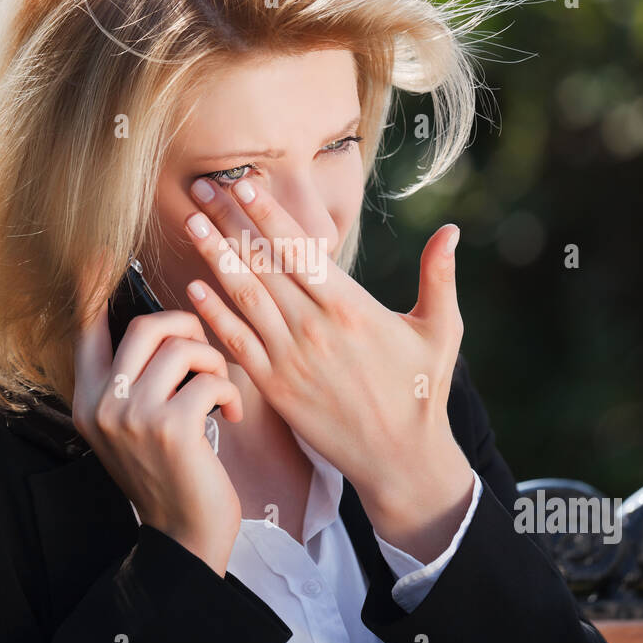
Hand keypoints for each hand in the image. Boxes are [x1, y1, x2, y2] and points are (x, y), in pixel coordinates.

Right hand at [71, 263, 244, 576]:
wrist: (185, 536)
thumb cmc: (172, 472)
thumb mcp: (137, 426)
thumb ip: (135, 380)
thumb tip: (159, 326)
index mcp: (89, 398)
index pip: (86, 328)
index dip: (95, 287)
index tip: (101, 251)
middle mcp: (102, 403)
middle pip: (147, 326)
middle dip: (189, 328)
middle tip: (207, 354)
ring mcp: (133, 415)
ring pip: (184, 348)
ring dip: (215, 364)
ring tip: (221, 391)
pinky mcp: (171, 428)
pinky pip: (212, 378)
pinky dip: (231, 392)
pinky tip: (232, 416)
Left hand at [181, 178, 474, 546]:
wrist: (400, 458)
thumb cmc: (422, 391)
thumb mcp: (441, 331)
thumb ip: (439, 278)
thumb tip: (451, 230)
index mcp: (352, 307)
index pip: (302, 250)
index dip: (270, 215)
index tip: (245, 184)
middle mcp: (315, 328)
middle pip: (265, 264)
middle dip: (231, 223)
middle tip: (203, 189)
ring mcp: (291, 358)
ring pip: (245, 297)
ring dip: (215, 257)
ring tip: (191, 224)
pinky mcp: (276, 387)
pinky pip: (237, 344)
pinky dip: (213, 314)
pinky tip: (193, 287)